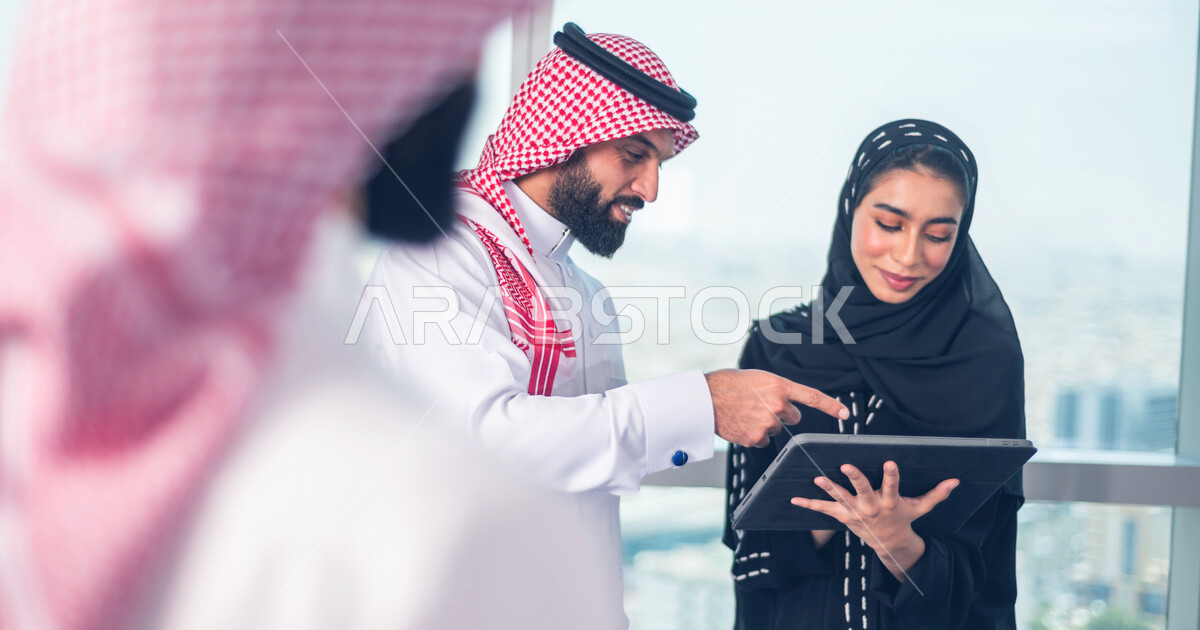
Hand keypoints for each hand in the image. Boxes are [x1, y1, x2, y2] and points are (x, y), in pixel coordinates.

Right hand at [705, 369, 847, 447]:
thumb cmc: (729, 384)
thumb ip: (776, 389)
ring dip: (765, 424)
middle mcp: (777, 405)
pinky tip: (741, 424)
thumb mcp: (758, 378)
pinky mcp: (756, 437)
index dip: (830, 406)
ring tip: (746, 413)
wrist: (706, 398)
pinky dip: (754, 434)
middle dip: (783, 414)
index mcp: (779, 386)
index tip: (845, 414)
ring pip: (776, 429)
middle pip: (794, 417)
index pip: (811, 397)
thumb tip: (786, 403)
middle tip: (762, 406)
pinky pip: (763, 440)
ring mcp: (767, 423)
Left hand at [790, 461, 957, 579]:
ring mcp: (855, 512)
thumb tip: (956, 481)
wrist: (889, 544)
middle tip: (846, 465)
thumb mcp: (921, 507)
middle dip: (854, 478)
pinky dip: (809, 505)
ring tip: (817, 478)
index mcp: (890, 502)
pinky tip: (794, 498)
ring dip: (828, 489)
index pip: (892, 485)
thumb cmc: (904, 518)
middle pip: (862, 490)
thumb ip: (936, 494)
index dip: (891, 475)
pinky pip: (823, 511)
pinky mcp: (843, 517)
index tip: (890, 461)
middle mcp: (871, 507)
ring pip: (840, 498)